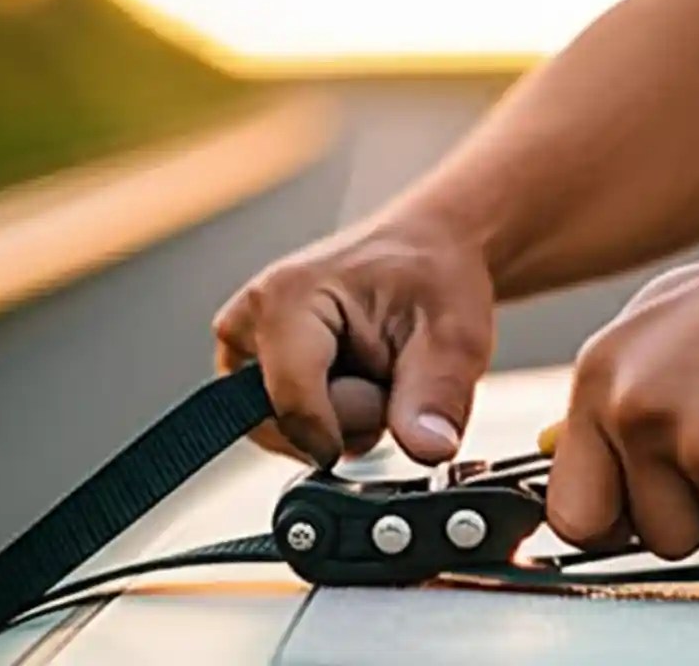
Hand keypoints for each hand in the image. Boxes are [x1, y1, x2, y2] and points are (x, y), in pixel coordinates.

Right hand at [212, 217, 493, 466]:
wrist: (426, 251)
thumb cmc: (433, 275)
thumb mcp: (455, 334)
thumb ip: (437, 393)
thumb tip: (430, 448)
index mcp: (284, 300)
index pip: (290, 406)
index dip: (342, 435)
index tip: (385, 424)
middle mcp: (248, 323)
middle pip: (284, 428)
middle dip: (349, 421)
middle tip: (388, 373)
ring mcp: (243, 350)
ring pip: (285, 435)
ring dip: (342, 422)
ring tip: (373, 372)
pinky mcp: (251, 372)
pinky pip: (286, 429)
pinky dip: (330, 419)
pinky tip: (354, 379)